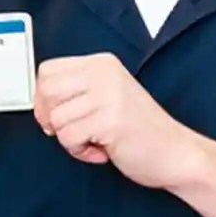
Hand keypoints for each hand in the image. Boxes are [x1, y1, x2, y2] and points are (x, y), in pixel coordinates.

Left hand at [34, 52, 203, 189]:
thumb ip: (77, 91)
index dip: (44, 97)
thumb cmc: (140, 130)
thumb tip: (38, 99)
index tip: (56, 115)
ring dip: (70, 139)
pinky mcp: (109, 120)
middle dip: (51, 118)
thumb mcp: (107, 96)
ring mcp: (108, 95)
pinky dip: (80, 152)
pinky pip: (69, 137)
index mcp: (102, 63)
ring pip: (56, 118)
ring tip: (95, 141)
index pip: (48, 70)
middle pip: (46, 90)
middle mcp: (104, 73)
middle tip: (73, 131)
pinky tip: (103, 150)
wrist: (177, 153)